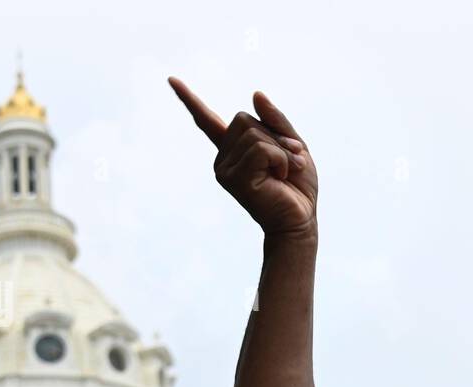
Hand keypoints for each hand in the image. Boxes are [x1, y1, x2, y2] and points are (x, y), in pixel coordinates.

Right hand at [168, 79, 317, 238]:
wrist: (301, 221)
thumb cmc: (297, 187)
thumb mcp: (293, 145)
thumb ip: (275, 121)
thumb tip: (255, 94)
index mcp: (234, 150)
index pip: (207, 121)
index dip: (190, 100)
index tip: (171, 79)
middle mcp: (223, 159)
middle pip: (243, 119)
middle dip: (275, 135)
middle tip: (292, 158)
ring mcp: (225, 170)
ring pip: (254, 133)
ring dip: (281, 149)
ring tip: (288, 170)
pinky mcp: (234, 180)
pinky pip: (260, 149)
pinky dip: (279, 158)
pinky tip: (281, 177)